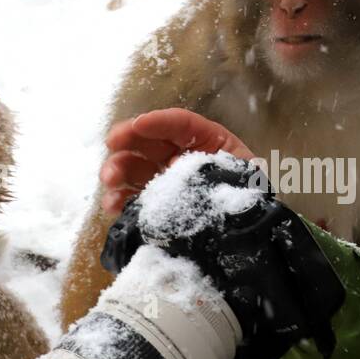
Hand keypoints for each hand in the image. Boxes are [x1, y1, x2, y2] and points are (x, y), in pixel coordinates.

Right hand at [100, 108, 255, 215]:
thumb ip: (222, 162)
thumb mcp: (245, 173)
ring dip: (117, 170)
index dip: (159, 121)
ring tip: (108, 180)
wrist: (251, 237)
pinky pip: (132, 200)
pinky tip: (112, 205)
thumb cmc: (250, 200)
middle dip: (127, 141)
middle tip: (112, 146)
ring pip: (135, 169)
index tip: (138, 124)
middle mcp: (182, 159)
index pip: (181, 125)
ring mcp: (166, 183)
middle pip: (149, 143)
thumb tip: (185, 164)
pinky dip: (118, 201)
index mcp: (206, 143)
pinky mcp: (156, 207)